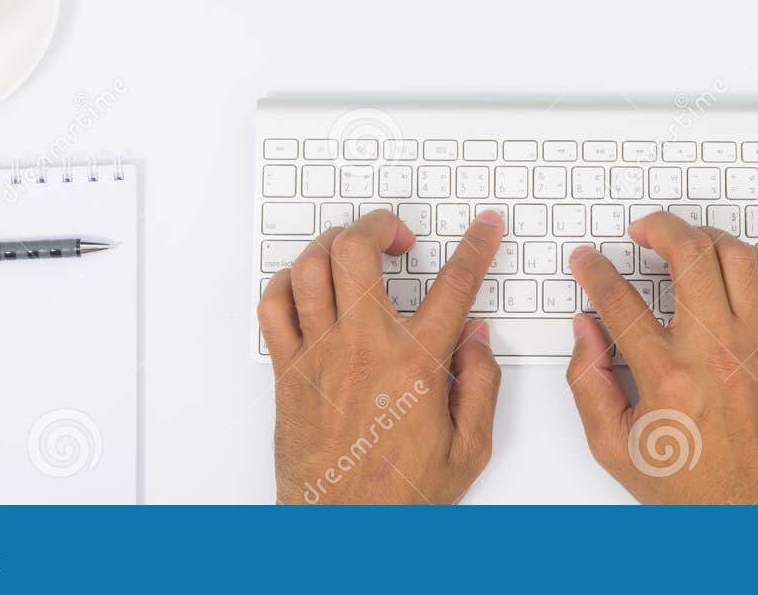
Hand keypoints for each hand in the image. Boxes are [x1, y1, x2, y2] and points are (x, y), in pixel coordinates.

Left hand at [257, 207, 504, 503]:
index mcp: (414, 364)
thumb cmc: (398, 498)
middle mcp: (361, 348)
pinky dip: (288, 282)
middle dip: (381, 224)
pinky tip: (309, 287)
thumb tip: (476, 339)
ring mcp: (317, 355)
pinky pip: (273, 305)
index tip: (483, 230)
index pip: (454, 284)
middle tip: (398, 236)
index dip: (475, 247)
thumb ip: (480, 384)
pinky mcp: (287, 371)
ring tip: (354, 252)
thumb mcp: (468, 448)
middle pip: (357, 250)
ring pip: (311, 267)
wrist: (341, 533)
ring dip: (335, 245)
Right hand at [566, 212, 757, 503]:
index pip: (621, 301)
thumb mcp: (614, 447)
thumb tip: (585, 331)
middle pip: (690, 255)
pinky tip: (729, 260)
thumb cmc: (690, 486)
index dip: (595, 270)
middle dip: (658, 227)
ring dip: (704, 236)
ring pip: (736, 257)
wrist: (753, 511)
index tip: (588, 261)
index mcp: (669, 378)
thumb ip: (588, 383)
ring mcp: (754, 345)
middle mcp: (715, 353)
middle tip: (640, 229)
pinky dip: (750, 258)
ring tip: (683, 240)